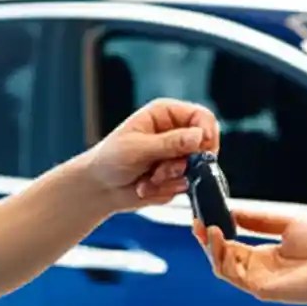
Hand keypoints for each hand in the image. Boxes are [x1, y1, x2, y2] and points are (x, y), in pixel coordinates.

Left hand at [84, 98, 219, 209]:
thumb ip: (170, 143)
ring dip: (171, 179)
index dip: (206, 132)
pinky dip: (166, 190)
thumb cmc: (110, 159)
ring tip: (147, 179)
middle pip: (205, 146)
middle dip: (184, 163)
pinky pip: (186, 186)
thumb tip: (199, 136)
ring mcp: (178, 157)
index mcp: (166, 114)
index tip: (202, 149)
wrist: (100, 188)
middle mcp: (176, 133)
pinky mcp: (178, 177)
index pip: (202, 117)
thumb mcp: (138, 148)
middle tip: (162, 171)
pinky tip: (146, 187)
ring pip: (196, 170)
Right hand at [194, 209, 306, 305]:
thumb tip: (234, 210)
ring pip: (222, 266)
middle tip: (197, 221)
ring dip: (211, 246)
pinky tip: (219, 237)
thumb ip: (260, 219)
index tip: (205, 216)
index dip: (217, 232)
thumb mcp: (288, 223)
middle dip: (207, 239)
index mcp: (266, 256)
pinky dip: (221, 256)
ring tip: (208, 227)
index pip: (232, 246)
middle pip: (223, 256)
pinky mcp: (260, 288)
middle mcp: (259, 270)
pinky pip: (232, 274)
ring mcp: (258, 280)